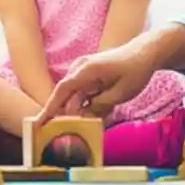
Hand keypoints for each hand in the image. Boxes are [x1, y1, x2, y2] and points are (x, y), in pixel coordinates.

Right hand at [36, 43, 156, 123]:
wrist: (145, 53)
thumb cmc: (135, 71)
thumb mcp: (120, 94)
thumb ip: (100, 107)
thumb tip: (83, 118)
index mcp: (87, 70)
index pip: (62, 91)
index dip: (49, 108)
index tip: (38, 123)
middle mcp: (80, 68)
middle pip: (67, 97)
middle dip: (70, 115)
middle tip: (77, 131)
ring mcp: (84, 71)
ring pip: (76, 97)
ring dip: (85, 110)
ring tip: (103, 114)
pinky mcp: (89, 75)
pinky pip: (84, 93)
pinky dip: (90, 103)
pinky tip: (105, 108)